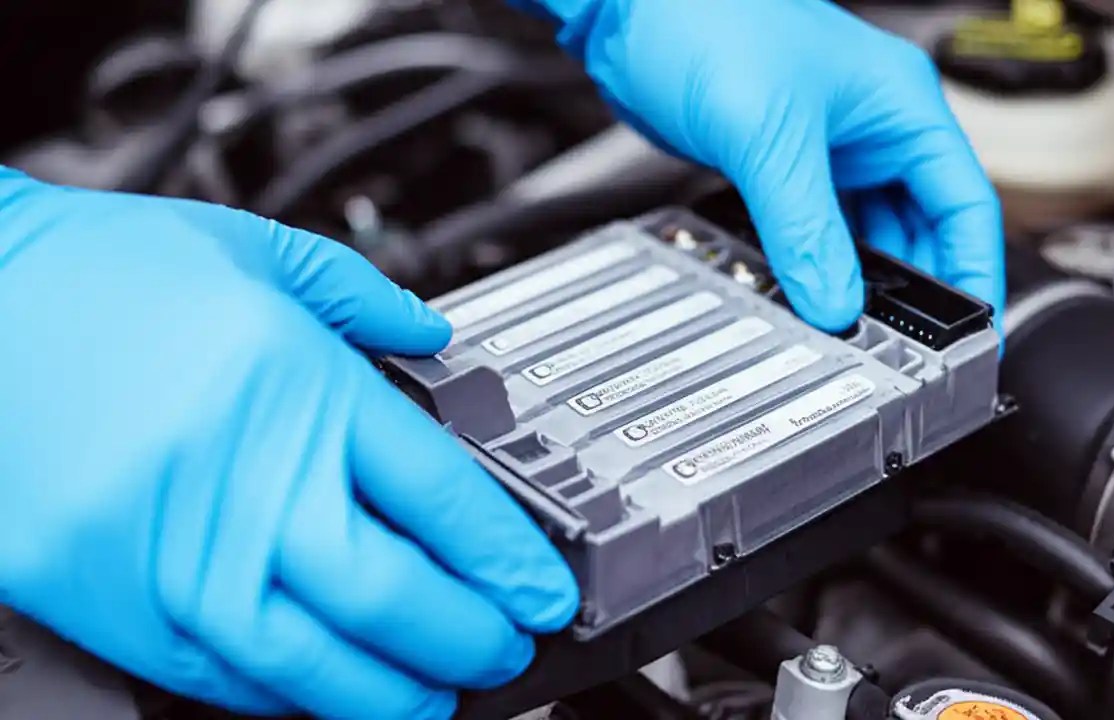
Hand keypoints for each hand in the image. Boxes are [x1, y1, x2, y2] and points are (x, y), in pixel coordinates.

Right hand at [0, 169, 577, 719]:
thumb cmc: (99, 273)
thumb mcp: (249, 248)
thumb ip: (358, 295)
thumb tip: (430, 333)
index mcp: (296, 384)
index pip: (439, 496)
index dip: (507, 558)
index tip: (541, 590)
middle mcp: (245, 475)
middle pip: (394, 593)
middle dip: (470, 637)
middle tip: (505, 648)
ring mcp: (173, 549)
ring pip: (313, 661)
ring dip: (391, 693)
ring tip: (437, 696)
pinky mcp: (109, 598)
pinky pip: (219, 674)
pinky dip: (287, 698)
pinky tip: (328, 694)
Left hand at [528, 0, 1004, 330]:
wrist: (629, 14)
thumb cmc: (706, 23)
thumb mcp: (769, 140)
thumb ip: (806, 230)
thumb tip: (835, 303)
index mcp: (901, 107)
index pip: (963, 204)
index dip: (974, 274)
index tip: (973, 335)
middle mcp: (873, 128)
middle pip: (918, 228)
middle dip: (912, 289)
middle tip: (905, 350)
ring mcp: (828, 148)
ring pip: (862, 234)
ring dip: (855, 280)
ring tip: (850, 333)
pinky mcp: (782, 164)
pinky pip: (812, 228)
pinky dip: (811, 263)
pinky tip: (802, 295)